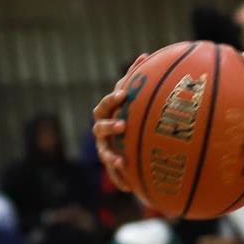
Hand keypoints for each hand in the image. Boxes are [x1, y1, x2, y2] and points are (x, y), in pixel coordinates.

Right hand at [93, 53, 150, 193]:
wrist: (128, 135)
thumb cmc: (132, 112)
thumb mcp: (135, 97)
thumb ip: (137, 78)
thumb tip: (144, 54)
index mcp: (107, 113)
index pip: (105, 105)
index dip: (112, 100)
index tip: (123, 94)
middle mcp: (102, 131)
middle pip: (100, 128)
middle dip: (110, 127)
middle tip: (123, 125)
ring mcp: (105, 148)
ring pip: (105, 154)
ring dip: (111, 157)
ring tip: (120, 161)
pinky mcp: (113, 165)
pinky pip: (115, 175)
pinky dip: (120, 180)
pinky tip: (129, 189)